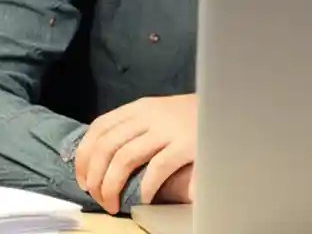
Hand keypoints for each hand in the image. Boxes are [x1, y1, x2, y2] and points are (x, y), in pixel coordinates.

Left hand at [75, 94, 196, 214]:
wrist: (228, 108)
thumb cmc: (192, 118)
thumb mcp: (159, 115)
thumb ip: (135, 128)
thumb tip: (103, 156)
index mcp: (139, 107)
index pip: (99, 128)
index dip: (84, 156)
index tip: (83, 179)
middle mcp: (149, 115)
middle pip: (106, 146)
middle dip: (95, 176)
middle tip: (97, 197)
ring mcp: (168, 129)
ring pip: (124, 158)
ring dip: (112, 185)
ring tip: (113, 204)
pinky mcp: (186, 144)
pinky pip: (157, 168)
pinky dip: (145, 187)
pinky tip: (144, 199)